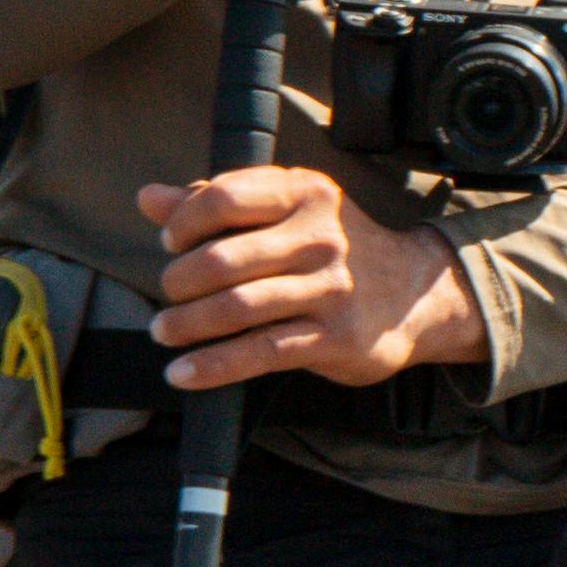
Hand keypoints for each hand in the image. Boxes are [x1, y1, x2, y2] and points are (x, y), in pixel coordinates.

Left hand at [135, 167, 489, 392]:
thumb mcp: (288, 210)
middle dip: (179, 282)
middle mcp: (320, 238)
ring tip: (164, 331)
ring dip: (187, 324)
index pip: (224, 197)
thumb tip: (148, 198)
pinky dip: (213, 366)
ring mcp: (330, 290)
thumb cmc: (338, 247)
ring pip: (237, 308)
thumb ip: (218, 202)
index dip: (183, 222)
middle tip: (168, 296)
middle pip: (222, 259)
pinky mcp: (335, 338)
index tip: (171, 244)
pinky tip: (183, 373)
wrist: (417, 292)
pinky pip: (260, 353)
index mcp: (305, 194)